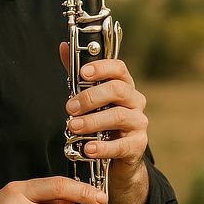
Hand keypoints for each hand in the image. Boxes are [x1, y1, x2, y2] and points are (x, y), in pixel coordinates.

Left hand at [59, 42, 150, 203]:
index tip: (82, 73)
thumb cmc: (101, 122)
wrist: (116, 157)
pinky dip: (103, 147)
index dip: (102, 67)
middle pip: (118, 90)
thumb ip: (77, 75)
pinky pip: (122, 145)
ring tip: (73, 127)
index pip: (119, 68)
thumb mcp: (88, 98)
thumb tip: (63, 46)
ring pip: (119, 116)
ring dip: (93, 121)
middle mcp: (135, 101)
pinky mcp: (138, 145)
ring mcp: (139, 123)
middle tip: (69, 107)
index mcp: (123, 85)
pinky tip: (87, 149)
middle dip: (91, 97)